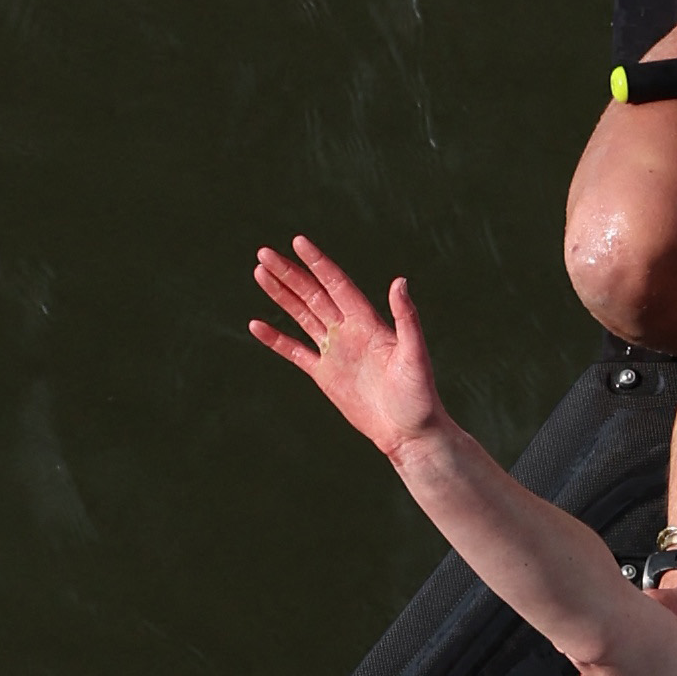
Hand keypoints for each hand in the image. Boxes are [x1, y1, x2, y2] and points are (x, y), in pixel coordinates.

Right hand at [249, 238, 449, 462]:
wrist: (409, 433)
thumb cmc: (419, 396)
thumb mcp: (415, 354)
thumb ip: (406, 318)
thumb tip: (400, 281)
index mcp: (369, 322)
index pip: (337, 285)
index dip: (317, 263)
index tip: (298, 242)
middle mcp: (349, 331)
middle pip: (313, 294)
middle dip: (290, 274)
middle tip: (264, 253)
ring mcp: (335, 352)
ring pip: (302, 316)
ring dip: (281, 295)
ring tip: (260, 273)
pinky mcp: (325, 375)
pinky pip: (295, 352)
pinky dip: (276, 339)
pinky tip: (257, 325)